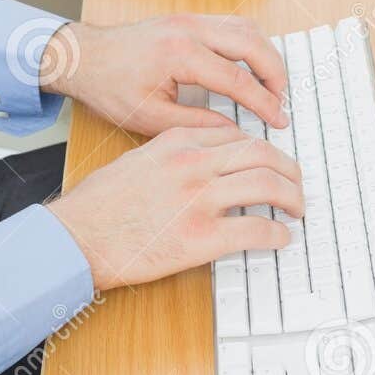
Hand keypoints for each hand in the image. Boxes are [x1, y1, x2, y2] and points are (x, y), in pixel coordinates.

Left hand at [40, 14, 289, 134]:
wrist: (84, 57)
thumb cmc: (109, 87)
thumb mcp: (150, 118)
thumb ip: (196, 125)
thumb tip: (234, 133)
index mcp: (179, 54)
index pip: (236, 78)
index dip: (263, 101)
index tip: (279, 119)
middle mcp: (188, 28)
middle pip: (252, 43)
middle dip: (275, 73)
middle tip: (281, 102)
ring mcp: (189, 18)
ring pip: (246, 26)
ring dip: (265, 54)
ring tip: (271, 86)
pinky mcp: (187, 18)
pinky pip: (232, 23)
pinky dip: (250, 43)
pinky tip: (252, 66)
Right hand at [48, 127, 303, 289]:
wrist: (77, 237)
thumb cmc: (100, 204)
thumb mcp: (138, 160)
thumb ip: (175, 155)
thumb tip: (209, 162)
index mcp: (177, 141)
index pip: (237, 135)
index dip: (263, 149)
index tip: (271, 161)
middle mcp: (192, 164)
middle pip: (261, 154)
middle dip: (288, 168)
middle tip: (296, 182)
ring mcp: (198, 200)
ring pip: (267, 185)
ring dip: (291, 197)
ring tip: (297, 208)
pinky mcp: (201, 237)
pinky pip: (256, 230)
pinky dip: (277, 234)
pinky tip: (281, 238)